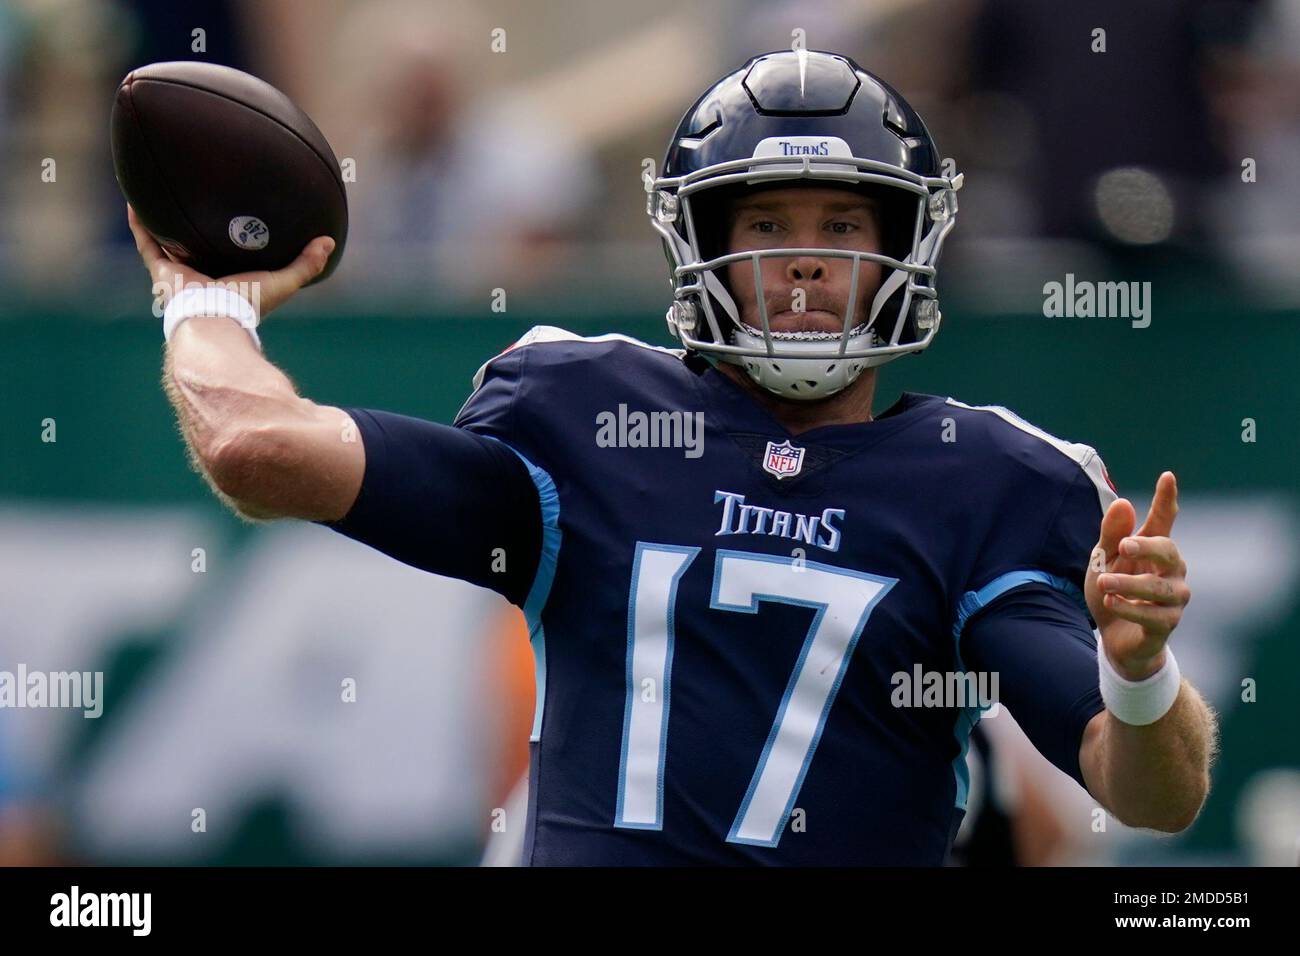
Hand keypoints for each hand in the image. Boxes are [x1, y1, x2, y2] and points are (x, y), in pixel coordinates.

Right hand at [127, 204, 334, 317]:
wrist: (215, 318)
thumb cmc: (249, 304)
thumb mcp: (283, 281)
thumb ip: (306, 264)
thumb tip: (329, 241)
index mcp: (229, 279)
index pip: (229, 257)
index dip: (230, 241)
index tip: (233, 219)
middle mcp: (202, 276)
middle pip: (197, 248)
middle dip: (196, 230)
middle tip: (197, 200)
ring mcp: (179, 273)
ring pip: (168, 243)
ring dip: (163, 221)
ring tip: (160, 193)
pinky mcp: (161, 270)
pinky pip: (146, 241)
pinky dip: (139, 222)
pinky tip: (135, 198)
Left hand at [1085, 471, 1191, 679]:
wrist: (1114, 637)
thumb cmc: (1112, 590)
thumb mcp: (1103, 561)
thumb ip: (1111, 535)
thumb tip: (1122, 502)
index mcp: (1154, 550)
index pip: (1164, 520)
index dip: (1166, 499)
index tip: (1167, 477)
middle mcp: (1171, 571)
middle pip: (1168, 551)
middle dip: (1147, 546)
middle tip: (1123, 545)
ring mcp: (1173, 598)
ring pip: (1159, 587)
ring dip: (1129, 583)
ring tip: (1103, 582)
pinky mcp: (1166, 624)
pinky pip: (1153, 615)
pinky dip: (1129, 608)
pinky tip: (1111, 602)